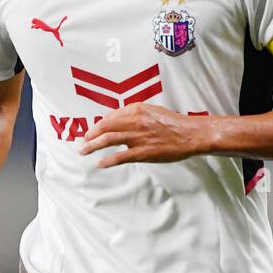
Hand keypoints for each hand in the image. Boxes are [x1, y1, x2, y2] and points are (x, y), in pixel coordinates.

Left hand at [76, 102, 207, 165]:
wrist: (189, 134)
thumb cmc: (174, 123)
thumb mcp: (153, 111)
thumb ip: (137, 115)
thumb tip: (121, 121)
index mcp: (137, 109)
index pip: (111, 116)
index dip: (99, 124)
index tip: (93, 130)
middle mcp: (134, 121)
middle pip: (105, 126)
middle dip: (90, 134)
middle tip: (83, 141)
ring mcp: (137, 137)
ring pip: (108, 140)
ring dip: (92, 146)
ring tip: (84, 151)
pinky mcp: (142, 152)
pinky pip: (120, 156)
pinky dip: (108, 160)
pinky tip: (100, 163)